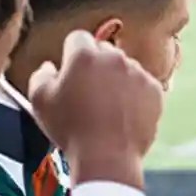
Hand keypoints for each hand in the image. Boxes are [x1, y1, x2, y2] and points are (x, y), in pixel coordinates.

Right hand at [28, 30, 163, 188]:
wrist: (107, 156)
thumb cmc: (70, 128)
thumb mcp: (39, 101)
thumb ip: (41, 75)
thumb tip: (50, 67)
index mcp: (84, 54)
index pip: (77, 38)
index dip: (71, 54)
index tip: (70, 72)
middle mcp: (115, 57)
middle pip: (103, 51)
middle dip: (95, 65)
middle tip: (88, 92)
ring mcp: (138, 72)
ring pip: (125, 67)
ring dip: (116, 79)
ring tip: (107, 107)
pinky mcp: (155, 90)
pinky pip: (143, 85)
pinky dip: (135, 94)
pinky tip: (124, 114)